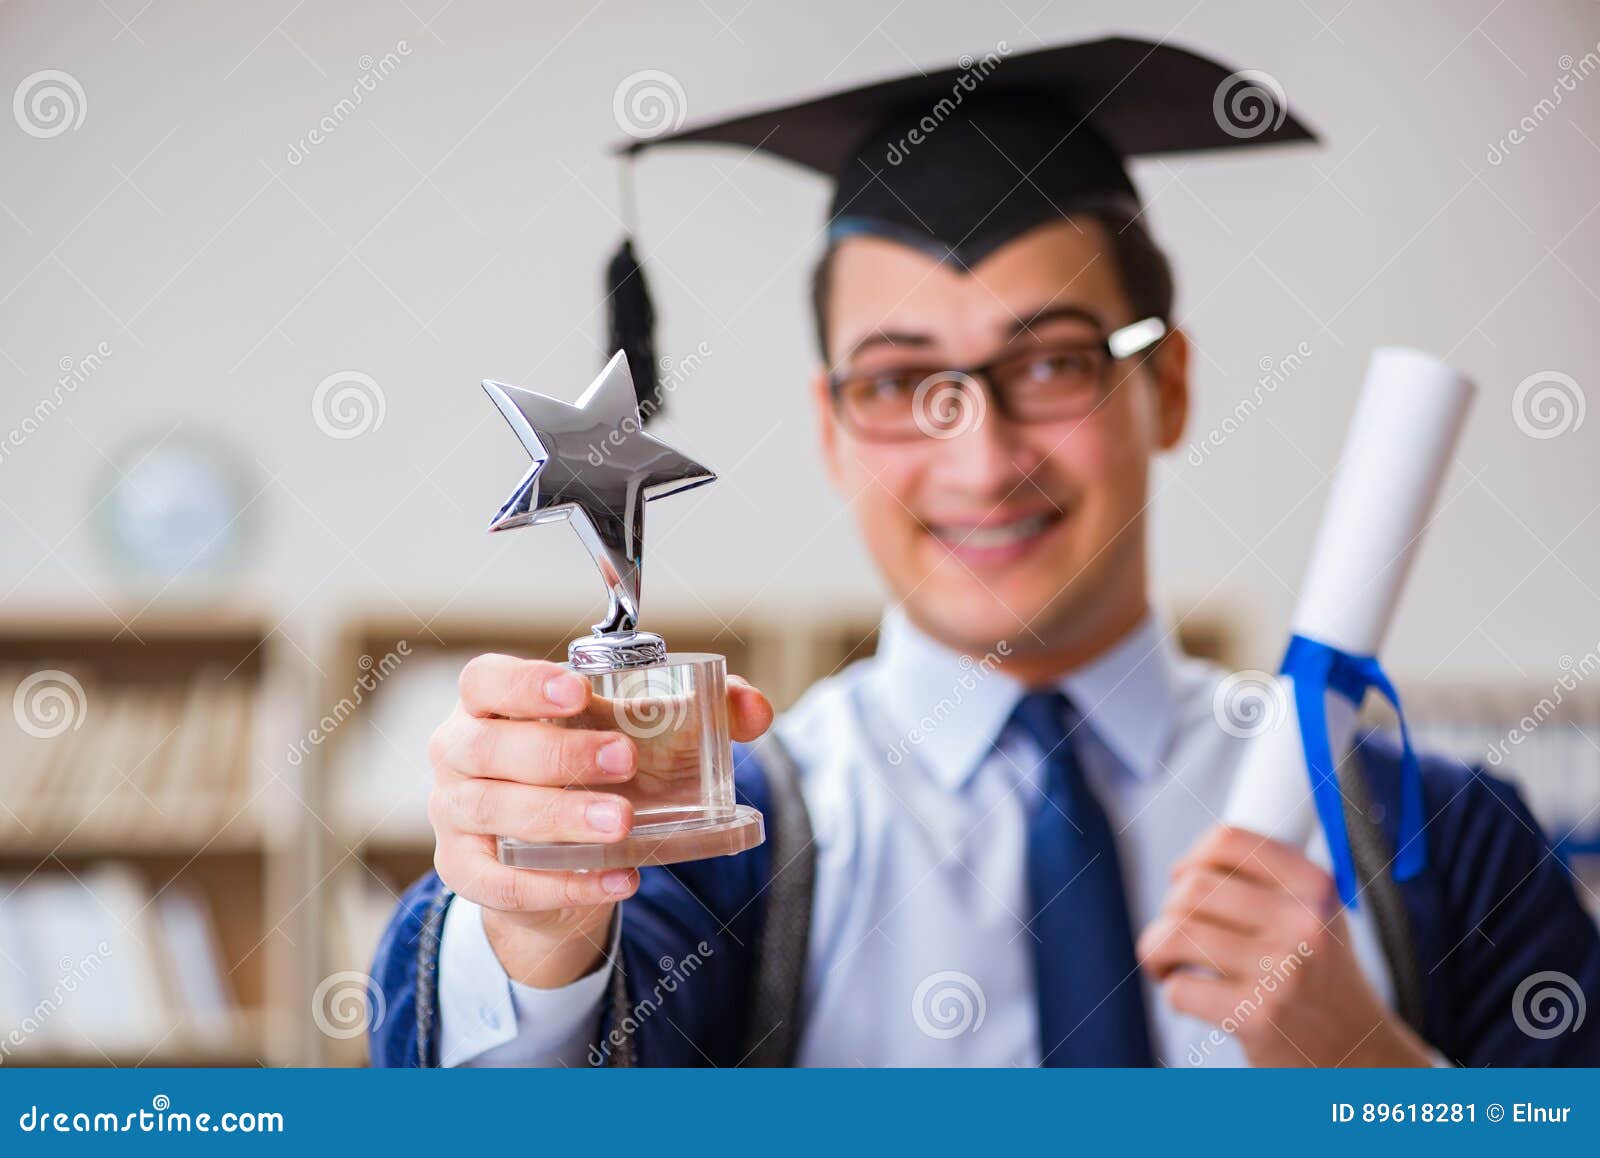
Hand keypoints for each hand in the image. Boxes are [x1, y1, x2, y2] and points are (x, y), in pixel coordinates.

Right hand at [428, 653, 773, 988]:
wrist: (560, 859)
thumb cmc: (594, 772)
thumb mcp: (640, 735)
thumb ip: (701, 712)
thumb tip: (753, 710)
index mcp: (493, 704)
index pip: (487, 681)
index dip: (524, 683)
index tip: (578, 691)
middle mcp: (460, 753)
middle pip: (490, 747)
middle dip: (559, 755)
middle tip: (624, 762)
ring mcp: (455, 814)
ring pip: (493, 812)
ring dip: (561, 818)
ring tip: (623, 823)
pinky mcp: (465, 872)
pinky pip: (504, 882)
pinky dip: (560, 882)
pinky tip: (616, 876)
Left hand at [1137, 825, 1432, 1066]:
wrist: (1362, 1057)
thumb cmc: (1320, 980)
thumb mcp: (1315, 916)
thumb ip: (1266, 881)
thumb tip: (1186, 868)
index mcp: (1315, 887)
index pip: (1228, 842)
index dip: (1190, 859)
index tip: (1183, 881)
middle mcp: (1303, 923)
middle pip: (1192, 888)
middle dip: (1168, 911)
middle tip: (1177, 934)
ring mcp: (1283, 972)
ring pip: (1174, 933)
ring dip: (1156, 948)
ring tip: (1168, 963)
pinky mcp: (1260, 1017)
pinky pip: (1181, 988)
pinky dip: (1172, 990)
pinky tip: (1188, 995)